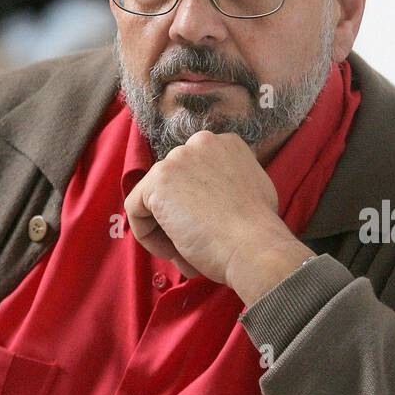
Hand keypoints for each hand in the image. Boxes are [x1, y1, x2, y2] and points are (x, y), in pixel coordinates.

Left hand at [123, 130, 314, 305]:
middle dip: (181, 216)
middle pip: (174, 185)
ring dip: (166, 230)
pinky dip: (148, 236)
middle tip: (197, 244)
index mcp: (225, 143)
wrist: (253, 246)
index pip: (194, 173)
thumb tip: (210, 195)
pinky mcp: (157, 181)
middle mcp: (200, 141)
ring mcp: (176, 159)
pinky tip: (173, 250)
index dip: (198, 205)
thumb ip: (229, 180)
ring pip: (155, 199)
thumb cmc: (258, 230)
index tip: (210, 227)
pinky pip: (136, 210)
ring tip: (189, 253)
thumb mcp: (254, 188)